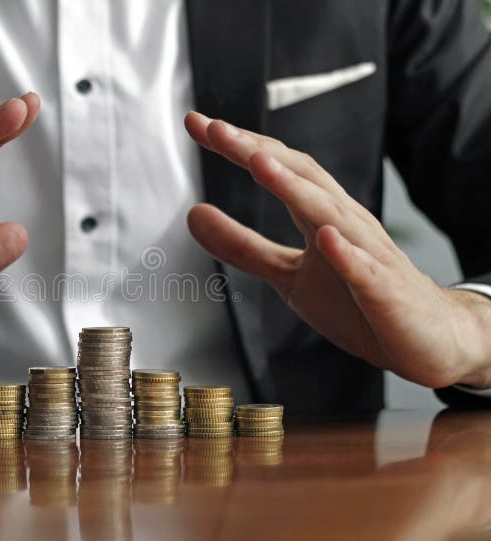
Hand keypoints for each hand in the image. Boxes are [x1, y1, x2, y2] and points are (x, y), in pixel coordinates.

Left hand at [184, 112, 490, 388]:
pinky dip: (345, 253)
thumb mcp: (287, 274)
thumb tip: (194, 214)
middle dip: (257, 150)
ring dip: (294, 186)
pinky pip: (364, 270)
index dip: (238, 145)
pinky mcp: (385, 290)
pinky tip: (326, 238)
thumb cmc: (357, 301)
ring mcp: (368, 253)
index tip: (198, 123)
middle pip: (300, 175)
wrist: (426, 337)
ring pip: (330, 212)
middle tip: (216, 130)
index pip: (277, 167)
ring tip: (259, 163)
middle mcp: (344, 221)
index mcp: (319, 214)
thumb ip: (242, 246)